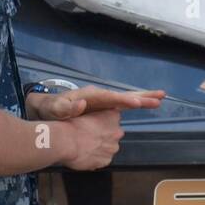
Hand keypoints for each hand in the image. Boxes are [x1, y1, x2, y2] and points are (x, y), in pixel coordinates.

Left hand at [28, 85, 164, 120]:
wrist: (44, 108)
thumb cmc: (48, 109)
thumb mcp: (52, 108)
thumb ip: (63, 108)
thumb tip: (80, 105)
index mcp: (90, 96)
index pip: (110, 97)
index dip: (124, 100)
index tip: (137, 102)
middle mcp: (100, 97)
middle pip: (123, 95)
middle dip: (141, 96)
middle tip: (160, 96)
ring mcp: (102, 102)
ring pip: (125, 100)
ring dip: (142, 99)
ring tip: (159, 98)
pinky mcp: (102, 109)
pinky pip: (121, 106)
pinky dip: (134, 104)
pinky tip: (144, 105)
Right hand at [61, 109, 126, 169]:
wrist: (66, 141)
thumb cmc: (71, 125)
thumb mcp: (84, 111)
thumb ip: (94, 114)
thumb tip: (93, 117)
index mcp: (113, 116)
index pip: (113, 118)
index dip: (102, 122)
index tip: (94, 125)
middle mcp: (117, 132)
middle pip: (113, 134)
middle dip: (103, 136)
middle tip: (88, 137)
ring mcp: (112, 148)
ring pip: (108, 148)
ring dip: (100, 148)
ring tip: (85, 147)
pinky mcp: (105, 161)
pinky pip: (102, 160)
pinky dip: (96, 159)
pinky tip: (85, 155)